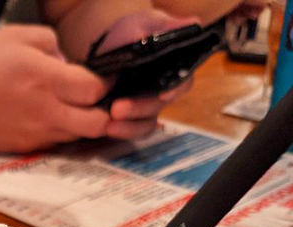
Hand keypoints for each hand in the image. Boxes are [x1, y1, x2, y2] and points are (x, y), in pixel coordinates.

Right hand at [0, 26, 112, 152]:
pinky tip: (50, 117)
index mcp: (44, 79)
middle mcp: (45, 111)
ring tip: (72, 107)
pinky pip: (55, 142)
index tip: (103, 77)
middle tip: (98, 100)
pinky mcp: (25, 147)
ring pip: (78, 135)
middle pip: (96, 123)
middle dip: (105, 112)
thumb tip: (66, 61)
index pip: (94, 89)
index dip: (106, 83)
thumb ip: (50, 42)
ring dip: (82, 123)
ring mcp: (35, 133)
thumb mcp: (15, 35)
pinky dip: (60, 131)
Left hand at [93, 11, 198, 141]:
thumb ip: (164, 26)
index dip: (175, 88)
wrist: (106, 49)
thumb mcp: (144, 23)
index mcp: (175, 66)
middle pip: (160, 105)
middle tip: (118, 108)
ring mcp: (148, 106)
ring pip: (147, 121)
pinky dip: (122, 131)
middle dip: (140, 107)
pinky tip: (109, 127)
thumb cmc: (131, 32)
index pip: (183, 80)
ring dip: (130, 124)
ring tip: (111, 118)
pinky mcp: (132, 118)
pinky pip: (133, 130)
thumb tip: (192, 23)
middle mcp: (165, 89)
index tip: (163, 94)